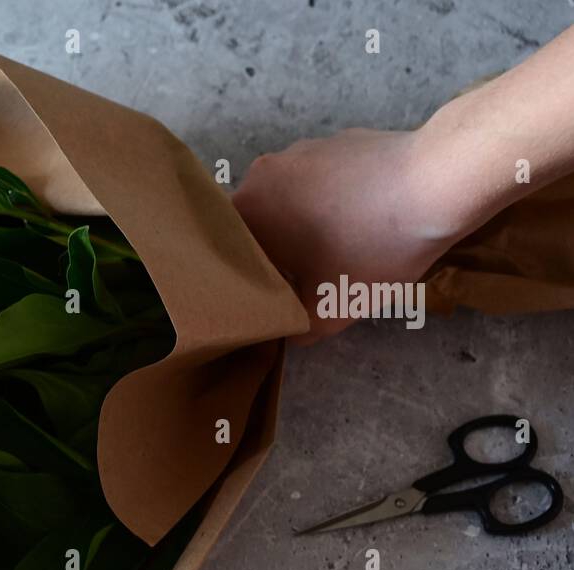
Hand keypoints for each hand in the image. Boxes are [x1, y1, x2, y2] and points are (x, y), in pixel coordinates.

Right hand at [232, 128, 458, 344]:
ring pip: (292, 200)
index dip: (246, 279)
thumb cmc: (369, 247)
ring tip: (341, 250)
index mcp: (246, 208)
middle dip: (276, 252)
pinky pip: (326, 180)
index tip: (268, 298)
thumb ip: (296, 329)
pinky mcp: (342, 140)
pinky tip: (368, 222)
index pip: (227, 251)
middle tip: (302, 281)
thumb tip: (288, 331)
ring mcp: (304, 149)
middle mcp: (263, 171)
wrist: (439, 182)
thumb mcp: (330, 310)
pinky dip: (338, 202)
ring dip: (306, 226)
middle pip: (258, 224)